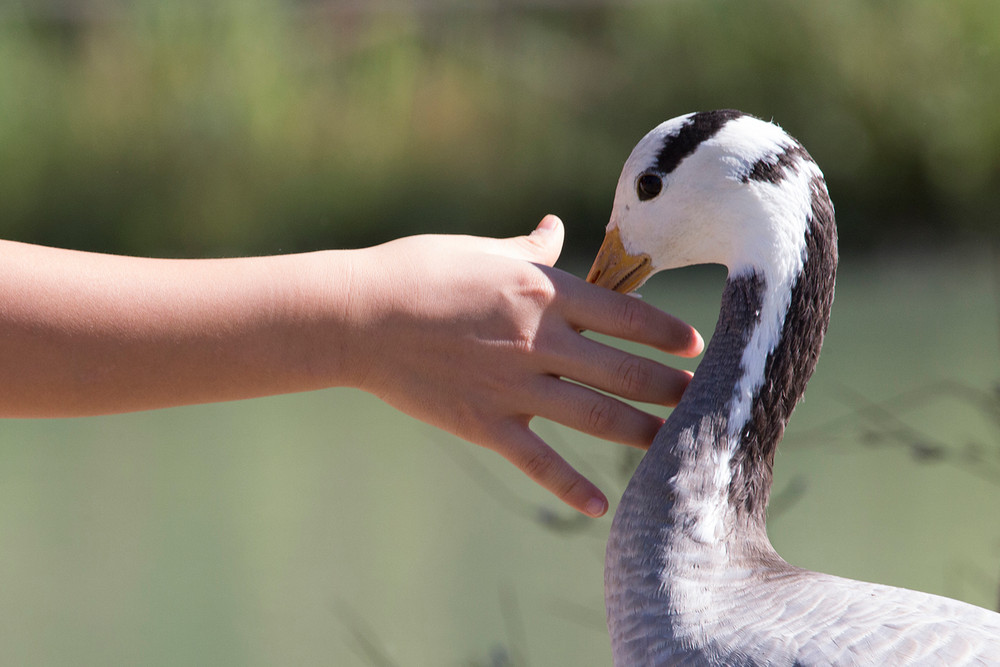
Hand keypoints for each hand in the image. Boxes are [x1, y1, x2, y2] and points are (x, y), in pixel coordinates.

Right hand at [347, 215, 702, 515]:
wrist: (360, 316)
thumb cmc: (418, 271)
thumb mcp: (480, 251)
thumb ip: (528, 249)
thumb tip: (556, 226)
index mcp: (543, 293)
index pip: (625, 314)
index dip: (666, 331)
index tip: (695, 344)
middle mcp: (540, 341)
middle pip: (622, 370)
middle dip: (670, 386)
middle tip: (706, 399)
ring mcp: (515, 386)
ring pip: (596, 417)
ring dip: (642, 432)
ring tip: (676, 444)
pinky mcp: (486, 423)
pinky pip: (538, 461)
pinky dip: (571, 486)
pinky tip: (600, 508)